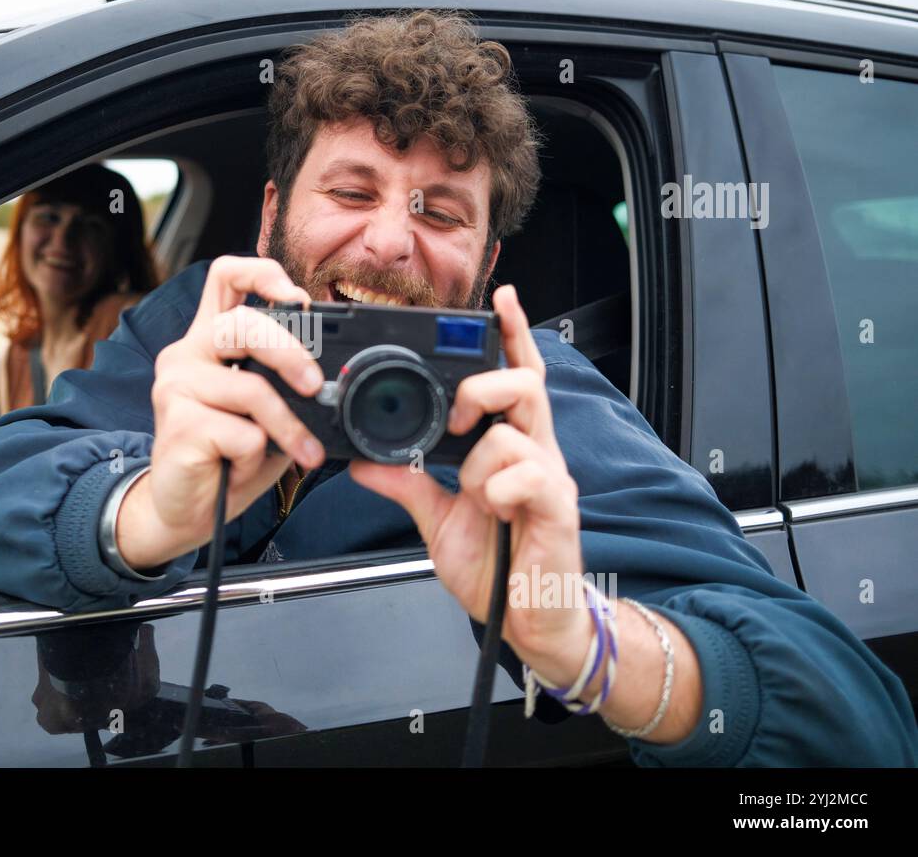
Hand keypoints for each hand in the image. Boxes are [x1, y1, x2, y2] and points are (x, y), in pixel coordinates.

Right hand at [117, 256, 326, 570]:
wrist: (187, 511)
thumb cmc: (228, 457)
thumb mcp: (267, 413)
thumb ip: (285, 385)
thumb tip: (329, 380)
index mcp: (209, 340)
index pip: (226, 276)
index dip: (265, 274)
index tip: (300, 301)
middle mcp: (187, 353)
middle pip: (242, 324)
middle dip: (290, 353)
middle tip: (315, 386)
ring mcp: (176, 386)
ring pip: (251, 388)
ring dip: (288, 426)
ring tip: (305, 453)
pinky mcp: (176, 424)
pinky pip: (241, 432)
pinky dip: (255, 456)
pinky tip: (241, 468)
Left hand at [349, 285, 592, 681]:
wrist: (529, 623)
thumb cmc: (497, 566)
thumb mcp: (438, 518)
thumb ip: (407, 483)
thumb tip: (364, 459)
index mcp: (511, 447)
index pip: (516, 377)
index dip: (512, 336)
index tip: (500, 299)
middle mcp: (536, 453)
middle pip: (524, 384)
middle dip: (483, 387)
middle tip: (457, 419)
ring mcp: (551, 478)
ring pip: (517, 428)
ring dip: (480, 458)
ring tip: (473, 493)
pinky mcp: (559, 508)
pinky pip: (527, 476)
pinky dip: (496, 491)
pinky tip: (492, 513)